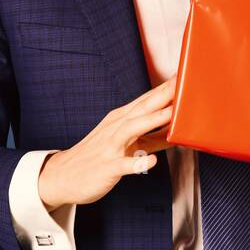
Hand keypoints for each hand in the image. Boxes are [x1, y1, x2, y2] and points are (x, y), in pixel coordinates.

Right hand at [37, 78, 174, 208]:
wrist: (62, 176)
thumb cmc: (100, 156)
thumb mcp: (128, 142)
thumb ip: (154, 136)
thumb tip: (181, 129)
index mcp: (122, 119)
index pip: (147, 99)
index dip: (167, 87)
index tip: (187, 73)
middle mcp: (116, 128)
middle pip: (142, 107)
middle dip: (164, 95)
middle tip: (185, 82)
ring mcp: (110, 146)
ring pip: (132, 129)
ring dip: (152, 120)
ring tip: (173, 113)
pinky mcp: (107, 167)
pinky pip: (123, 165)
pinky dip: (137, 162)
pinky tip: (151, 161)